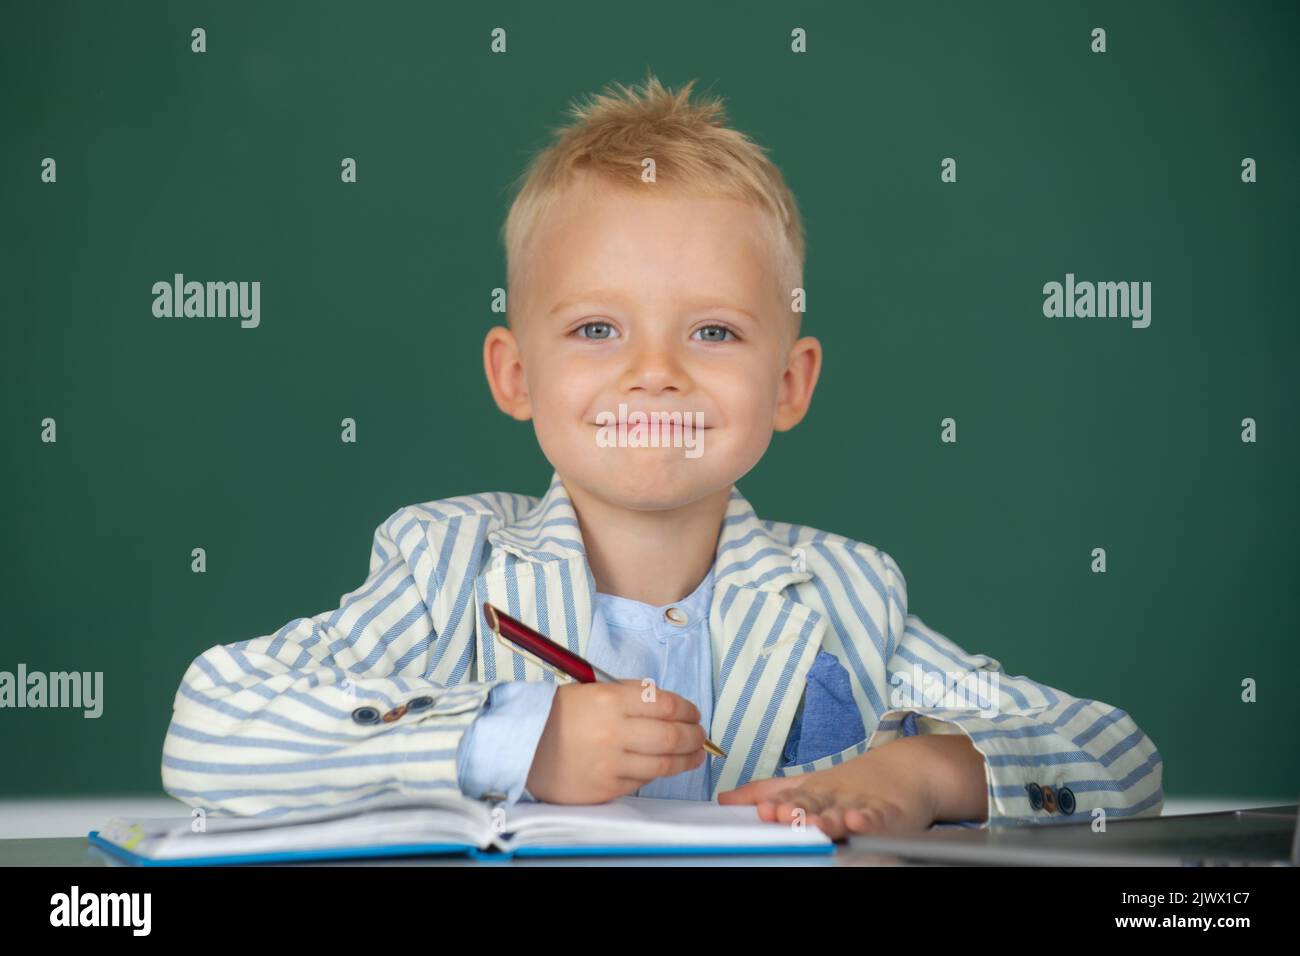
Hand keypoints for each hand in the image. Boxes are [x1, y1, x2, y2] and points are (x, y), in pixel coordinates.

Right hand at [525, 679, 707, 803]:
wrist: (522, 747)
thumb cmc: (557, 715)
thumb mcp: (591, 690)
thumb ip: (629, 694)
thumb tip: (669, 705)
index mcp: (610, 700)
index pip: (666, 704)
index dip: (688, 709)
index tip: (694, 713)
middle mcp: (613, 731)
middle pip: (673, 735)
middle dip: (696, 736)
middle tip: (701, 736)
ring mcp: (610, 763)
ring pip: (664, 764)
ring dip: (687, 759)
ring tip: (694, 756)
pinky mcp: (606, 788)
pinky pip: (642, 782)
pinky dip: (656, 774)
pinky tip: (661, 767)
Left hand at [717, 740, 940, 839]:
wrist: (905, 771)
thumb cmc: (850, 784)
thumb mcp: (806, 785)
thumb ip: (765, 792)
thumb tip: (724, 800)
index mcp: (812, 792)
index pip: (792, 798)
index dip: (778, 804)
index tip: (763, 811)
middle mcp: (833, 798)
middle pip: (814, 805)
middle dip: (798, 811)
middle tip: (782, 815)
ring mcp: (859, 804)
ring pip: (841, 813)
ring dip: (827, 818)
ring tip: (815, 824)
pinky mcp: (886, 814)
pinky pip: (875, 818)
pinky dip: (867, 820)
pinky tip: (857, 821)